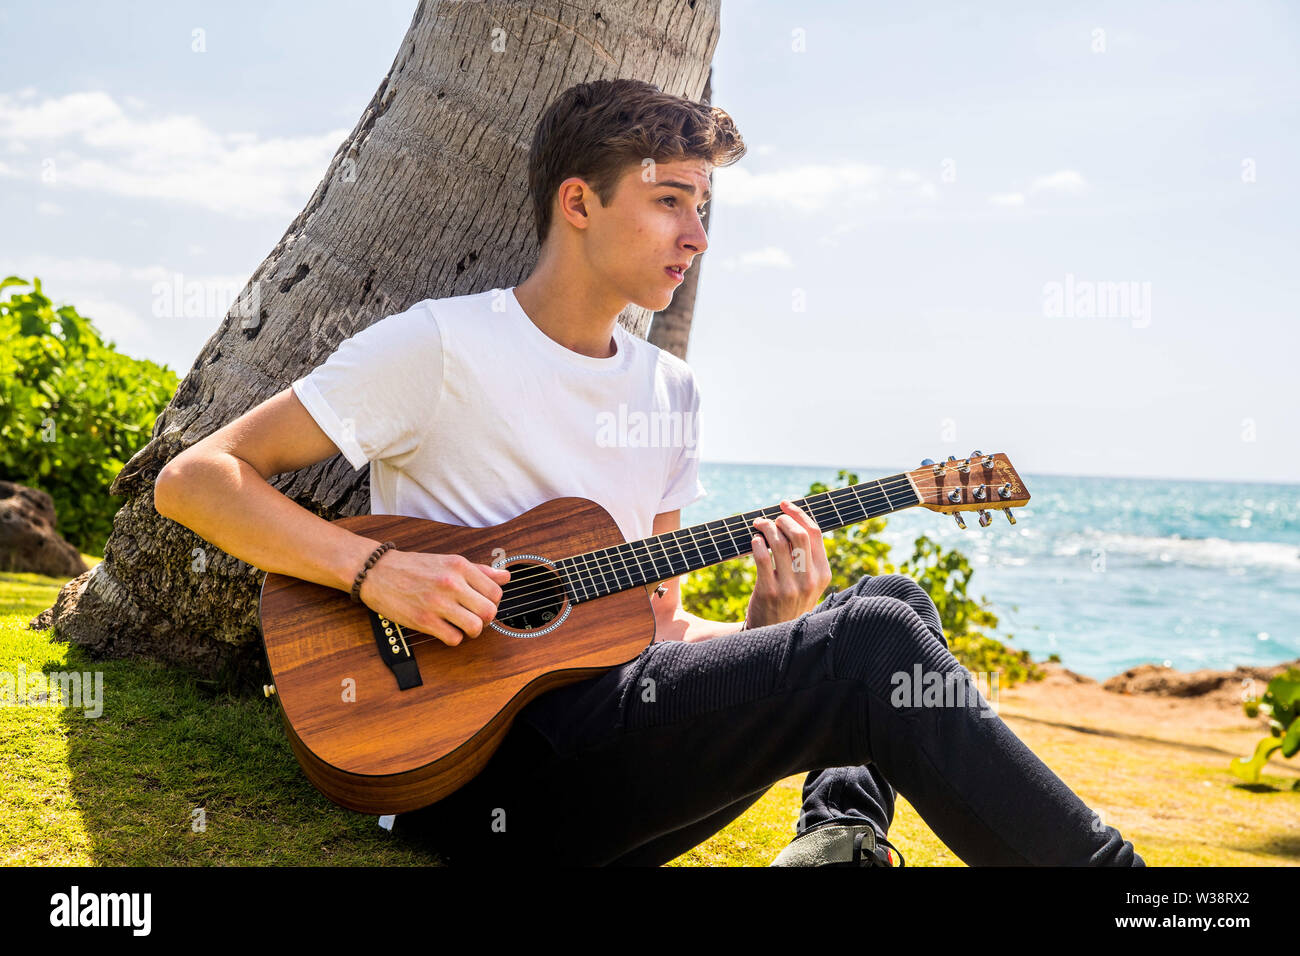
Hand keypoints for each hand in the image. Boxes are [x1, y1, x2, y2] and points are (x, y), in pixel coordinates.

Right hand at [358, 550, 510, 646]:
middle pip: (489, 611)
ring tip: (462, 626)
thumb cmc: (414, 567)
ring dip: (472, 631)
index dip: (493, 602)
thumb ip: (479, 570)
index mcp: (460, 566)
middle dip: (485, 619)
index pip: (496, 591)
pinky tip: (445, 629)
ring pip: (475, 627)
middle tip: (474, 617)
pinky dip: (453, 638)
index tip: (482, 604)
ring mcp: (438, 603)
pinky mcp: (423, 620)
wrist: (377, 571)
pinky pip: (454, 639)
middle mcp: (451, 583)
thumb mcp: (448, 561)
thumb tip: (506, 576)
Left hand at [743, 500, 831, 629]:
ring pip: (779, 542)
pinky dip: (756, 543)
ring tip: (758, 526)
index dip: (798, 513)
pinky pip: (762, 557)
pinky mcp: (769, 591)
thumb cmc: (790, 602)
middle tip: (769, 519)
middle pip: (798, 534)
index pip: (815, 533)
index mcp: (823, 574)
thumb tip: (794, 520)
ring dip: (765, 527)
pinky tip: (754, 541)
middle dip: (781, 519)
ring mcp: (790, 587)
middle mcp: (810, 580)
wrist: (774, 635)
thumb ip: (807, 558)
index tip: (784, 504)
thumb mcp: (809, 584)